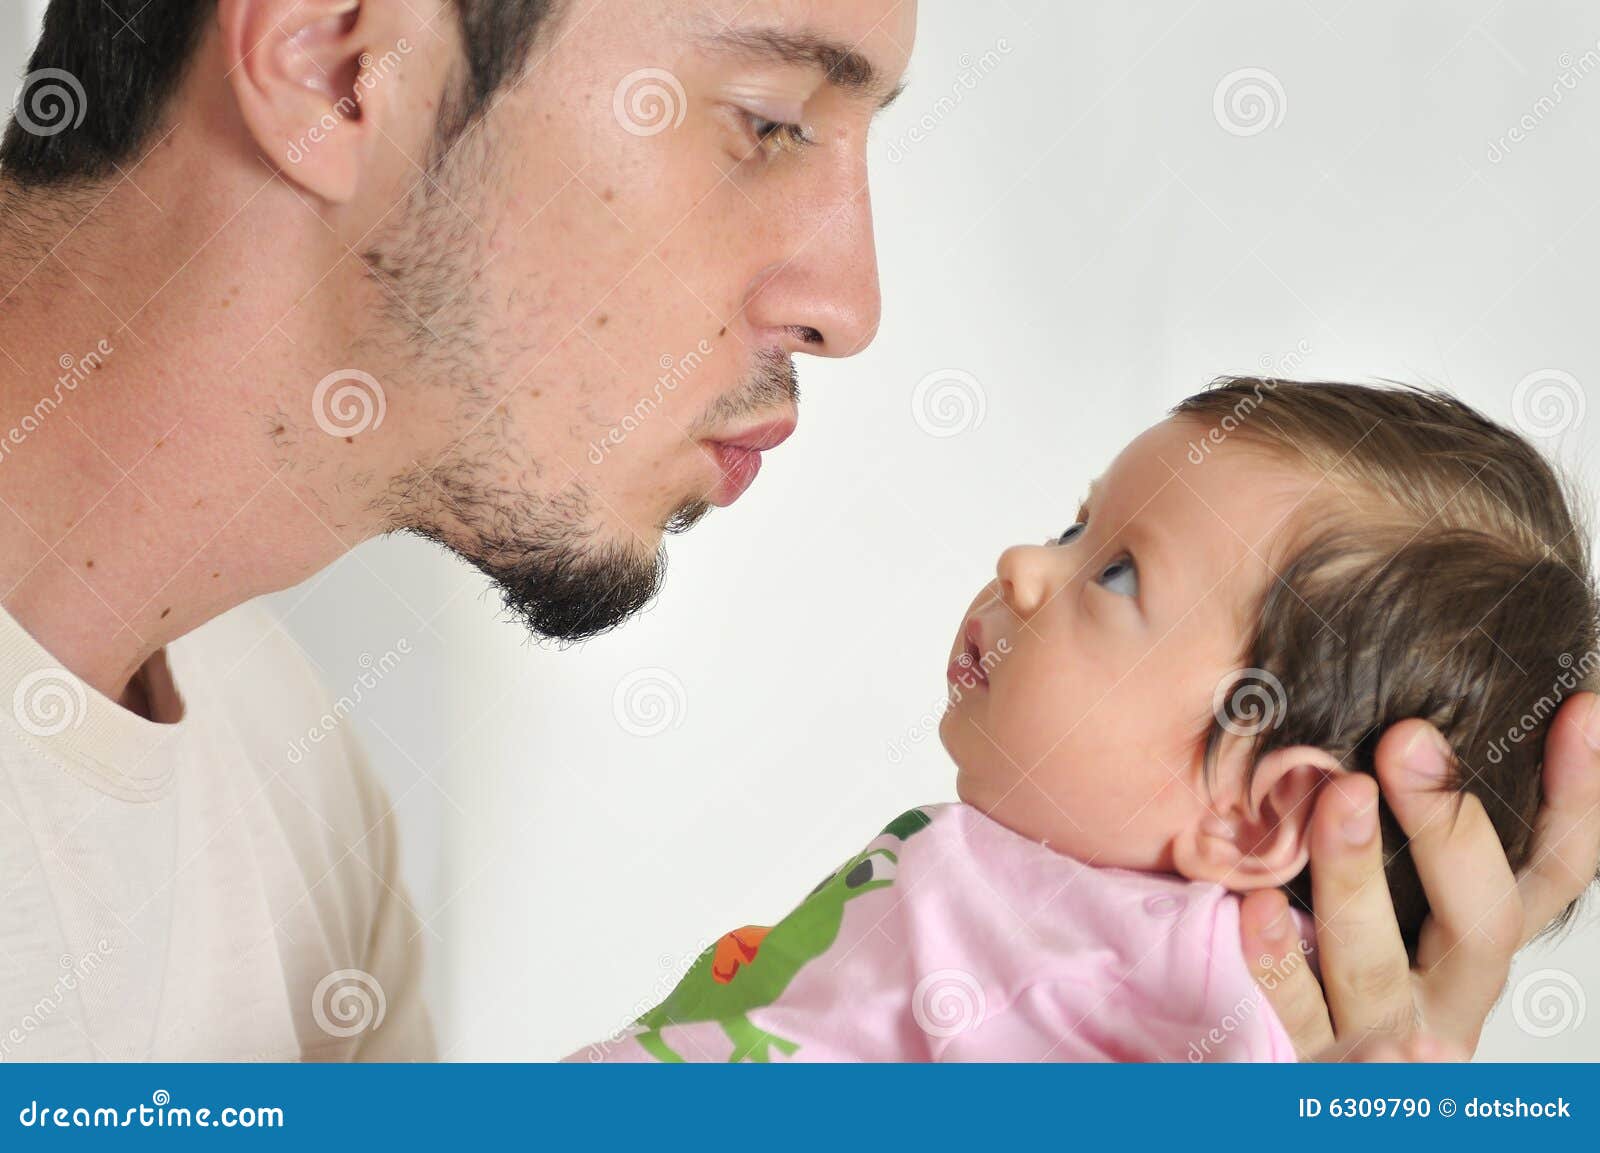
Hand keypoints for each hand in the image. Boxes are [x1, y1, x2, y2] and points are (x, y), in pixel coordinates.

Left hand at [1240, 692, 1599, 1058]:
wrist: (1334, 1098)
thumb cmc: (1360, 975)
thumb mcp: (1414, 907)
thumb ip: (1432, 836)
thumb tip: (1432, 726)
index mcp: (1483, 948)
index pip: (1553, 872)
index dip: (1577, 799)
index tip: (1579, 715)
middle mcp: (1452, 998)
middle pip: (1481, 921)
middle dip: (1449, 827)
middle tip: (1409, 740)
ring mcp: (1385, 1038)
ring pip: (1374, 960)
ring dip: (1355, 874)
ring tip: (1340, 794)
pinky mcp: (1315, 1068)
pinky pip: (1296, 1011)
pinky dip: (1279, 959)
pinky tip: (1256, 905)